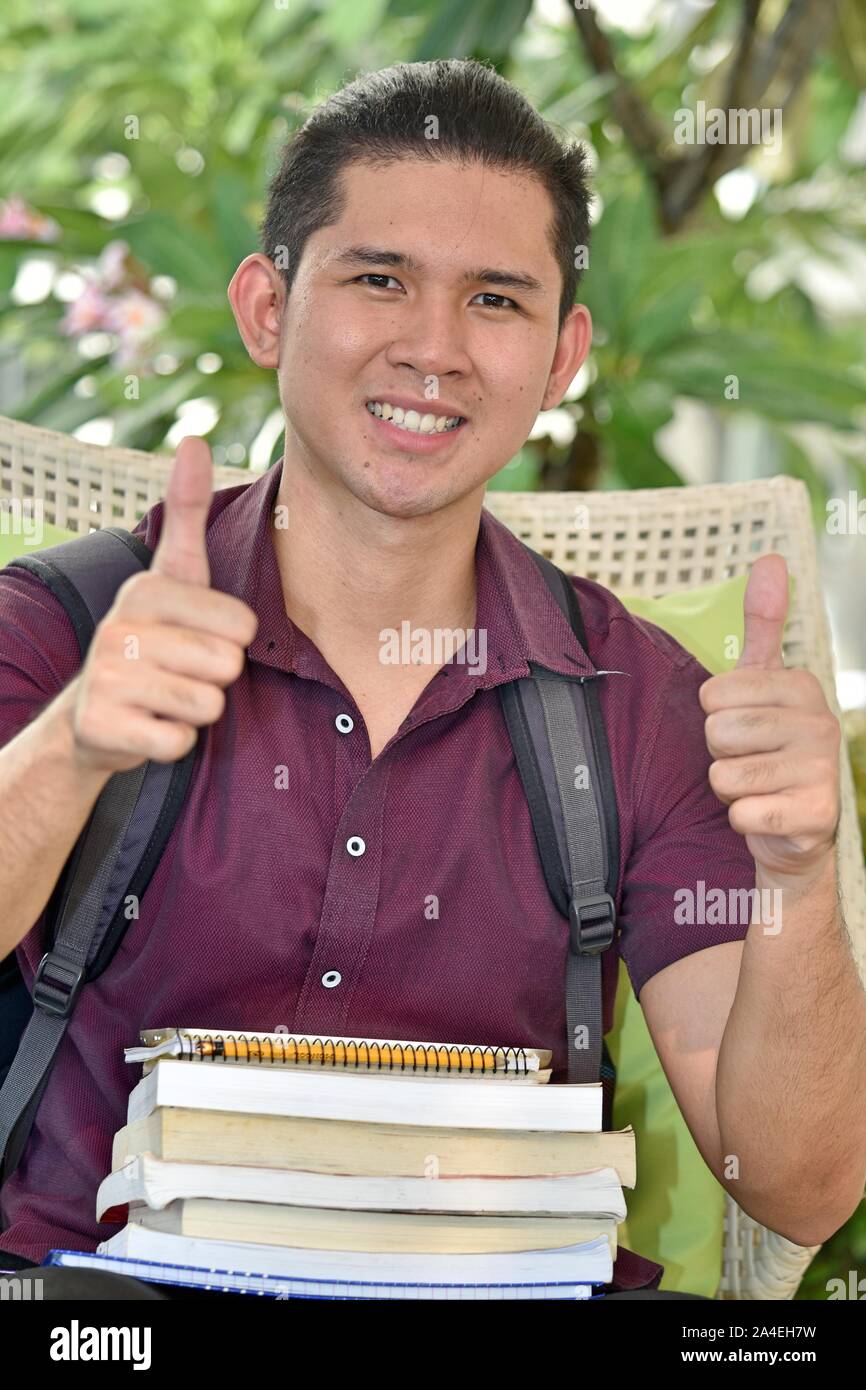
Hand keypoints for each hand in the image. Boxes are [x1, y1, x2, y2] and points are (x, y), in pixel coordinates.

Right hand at [65, 437, 257, 773]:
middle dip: (216, 678)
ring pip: (207, 705)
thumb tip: (195, 438)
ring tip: (166, 697)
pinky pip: (178, 741)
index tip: (198, 637)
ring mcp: (106, 679)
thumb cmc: (152, 639)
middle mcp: (118, 627)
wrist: (93, 715)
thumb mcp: (172, 574)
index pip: (242, 625)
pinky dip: (173, 742)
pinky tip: (149, 726)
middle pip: (227, 665)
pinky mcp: (104, 728)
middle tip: (182, 672)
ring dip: (197, 710)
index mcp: (146, 588)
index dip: (233, 641)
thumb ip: (186, 510)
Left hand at [698, 553, 840, 883]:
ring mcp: (821, 770)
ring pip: (724, 774)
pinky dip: (741, 819)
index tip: (740, 727)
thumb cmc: (766, 749)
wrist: (792, 828)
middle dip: (719, 753)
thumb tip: (771, 558)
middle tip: (745, 760)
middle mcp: (820, 723)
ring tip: (754, 785)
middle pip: (717, 732)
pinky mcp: (814, 814)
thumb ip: (764, 624)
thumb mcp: (762, 683)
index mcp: (801, 686)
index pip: (714, 693)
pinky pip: (743, 812)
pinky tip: (763, 814)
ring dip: (728, 787)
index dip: (714, 716)